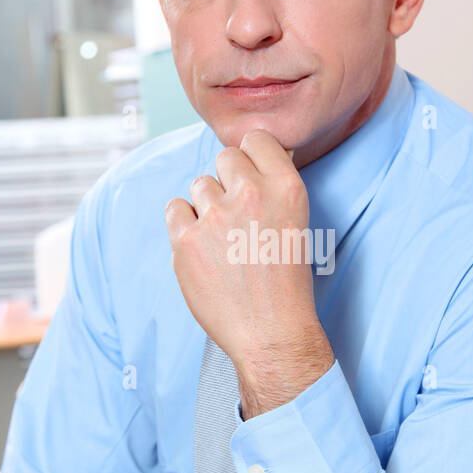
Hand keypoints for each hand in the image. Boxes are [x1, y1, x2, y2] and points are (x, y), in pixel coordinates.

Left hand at [165, 129, 333, 412]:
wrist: (271, 333)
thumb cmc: (287, 283)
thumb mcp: (297, 223)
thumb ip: (272, 189)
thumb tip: (248, 161)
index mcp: (286, 188)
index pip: (256, 139)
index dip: (251, 156)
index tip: (250, 175)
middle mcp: (251, 195)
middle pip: (225, 158)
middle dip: (228, 180)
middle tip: (236, 215)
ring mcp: (215, 217)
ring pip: (200, 184)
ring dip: (207, 205)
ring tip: (223, 239)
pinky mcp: (186, 241)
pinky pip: (175, 209)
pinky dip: (184, 224)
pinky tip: (202, 247)